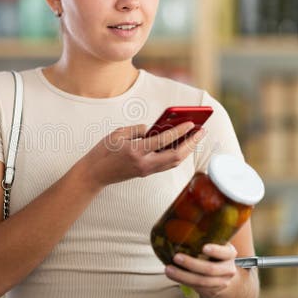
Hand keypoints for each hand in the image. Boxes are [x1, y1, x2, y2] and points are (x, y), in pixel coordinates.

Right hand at [78, 122, 204, 188]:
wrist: (95, 174)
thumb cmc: (104, 151)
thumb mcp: (118, 134)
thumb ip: (137, 129)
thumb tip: (152, 129)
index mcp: (136, 151)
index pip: (164, 141)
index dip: (180, 132)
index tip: (191, 123)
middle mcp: (144, 163)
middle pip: (175, 156)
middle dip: (191, 143)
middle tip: (202, 131)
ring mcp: (146, 170)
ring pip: (174, 162)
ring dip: (188, 150)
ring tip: (196, 137)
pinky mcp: (146, 173)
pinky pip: (167, 164)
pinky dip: (178, 154)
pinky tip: (183, 145)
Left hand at [164, 242, 237, 297]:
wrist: (223, 276)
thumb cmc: (214, 255)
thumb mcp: (216, 245)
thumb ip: (206, 238)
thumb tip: (180, 223)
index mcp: (229, 253)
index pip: (225, 252)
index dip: (215, 251)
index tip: (204, 248)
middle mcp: (228, 268)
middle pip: (210, 269)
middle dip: (192, 264)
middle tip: (176, 256)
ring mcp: (221, 281)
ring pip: (201, 281)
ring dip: (182, 275)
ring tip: (168, 269)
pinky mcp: (211, 290)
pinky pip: (195, 287)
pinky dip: (182, 280)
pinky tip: (171, 274)